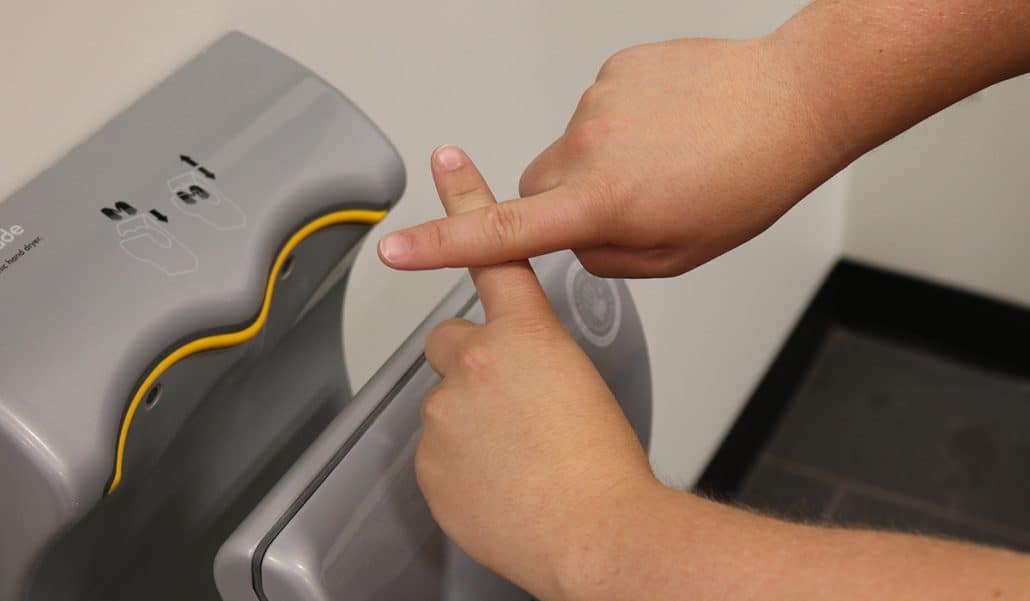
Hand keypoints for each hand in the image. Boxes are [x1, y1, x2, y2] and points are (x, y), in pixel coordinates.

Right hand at [379, 37, 845, 277]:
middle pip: (534, 186)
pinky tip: (667, 128)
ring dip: (598, 161)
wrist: (792, 101)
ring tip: (664, 159)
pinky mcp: (614, 68)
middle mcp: (589, 147)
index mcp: (603, 203)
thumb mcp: (676, 255)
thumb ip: (606, 259)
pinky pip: (594, 109)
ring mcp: (598, 101)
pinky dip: (619, 124)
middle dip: (562, 202)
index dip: (441, 245)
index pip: (501, 234)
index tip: (397, 250)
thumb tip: (573, 240)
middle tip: (626, 204)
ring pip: (567, 148)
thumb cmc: (748, 180)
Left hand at [416, 145, 658, 599]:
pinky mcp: (427, 460)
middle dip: (469, 362)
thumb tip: (518, 374)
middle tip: (508, 404)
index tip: (447, 162)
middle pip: (449, 340)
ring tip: (514, 456)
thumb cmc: (605, 466)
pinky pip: (436, 451)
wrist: (595, 533)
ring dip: (467, 420)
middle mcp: (475, 361)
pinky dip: (458, 462)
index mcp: (525, 335)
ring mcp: (444, 412)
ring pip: (443, 402)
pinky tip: (498, 482)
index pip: (493, 250)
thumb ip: (537, 362)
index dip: (466, 199)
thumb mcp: (582, 384)